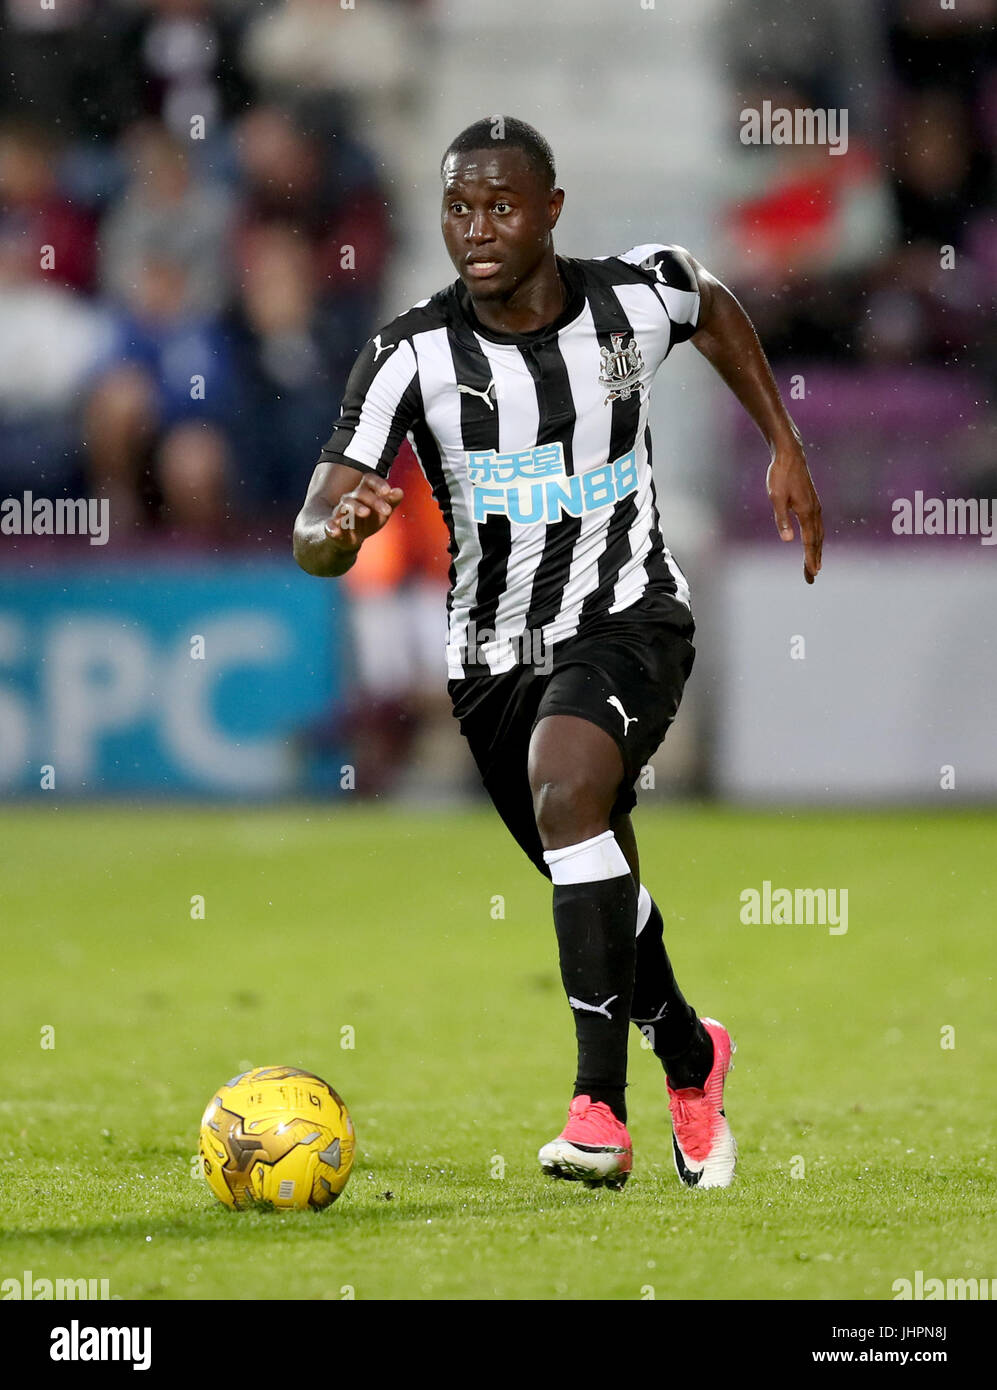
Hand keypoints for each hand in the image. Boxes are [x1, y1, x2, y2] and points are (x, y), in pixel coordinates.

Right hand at [324, 475, 403, 552]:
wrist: (347, 539)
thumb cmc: (368, 521)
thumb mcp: (381, 512)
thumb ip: (391, 501)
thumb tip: (399, 491)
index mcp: (364, 492)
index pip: (368, 480)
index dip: (378, 483)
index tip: (388, 491)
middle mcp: (351, 499)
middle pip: (360, 493)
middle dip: (375, 501)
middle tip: (388, 511)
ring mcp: (340, 512)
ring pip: (345, 506)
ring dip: (356, 508)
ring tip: (366, 512)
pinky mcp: (332, 527)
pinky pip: (330, 524)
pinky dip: (332, 527)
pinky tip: (337, 531)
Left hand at [767, 447, 822, 583]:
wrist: (790, 455)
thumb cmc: (780, 475)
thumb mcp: (776, 498)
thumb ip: (781, 519)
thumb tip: (787, 540)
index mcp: (806, 512)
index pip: (810, 541)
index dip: (810, 558)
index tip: (813, 573)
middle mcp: (814, 511)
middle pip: (816, 541)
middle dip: (814, 560)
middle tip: (812, 577)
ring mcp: (815, 506)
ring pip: (818, 534)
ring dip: (816, 551)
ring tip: (814, 566)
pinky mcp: (812, 502)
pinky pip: (817, 526)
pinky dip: (816, 539)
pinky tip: (813, 543)